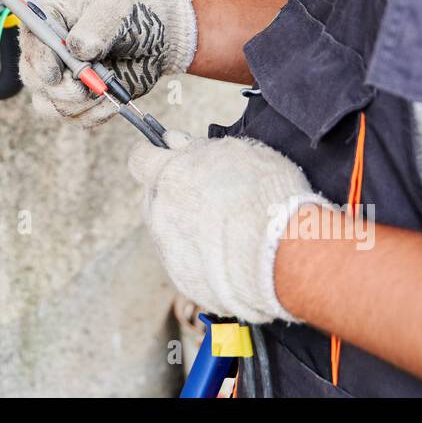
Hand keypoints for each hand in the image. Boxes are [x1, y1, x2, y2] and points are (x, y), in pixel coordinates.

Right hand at [18, 0, 196, 125]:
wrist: (160, 33)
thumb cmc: (133, 10)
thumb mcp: (117, 8)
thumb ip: (97, 26)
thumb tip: (80, 50)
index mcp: (50, 18)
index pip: (31, 40)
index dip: (38, 59)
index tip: (54, 74)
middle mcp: (48, 51)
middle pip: (33, 79)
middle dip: (60, 88)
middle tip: (84, 87)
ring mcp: (62, 79)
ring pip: (49, 106)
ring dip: (78, 104)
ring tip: (106, 90)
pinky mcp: (81, 100)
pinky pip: (75, 119)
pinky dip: (94, 115)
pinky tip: (113, 102)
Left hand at [127, 131, 327, 323]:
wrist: (282, 253)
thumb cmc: (265, 196)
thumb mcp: (235, 152)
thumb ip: (197, 148)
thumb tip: (174, 142)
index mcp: (167, 175)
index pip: (139, 158)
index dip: (152, 156)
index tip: (166, 157)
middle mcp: (159, 213)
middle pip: (153, 197)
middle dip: (172, 193)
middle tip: (206, 195)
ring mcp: (168, 249)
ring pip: (167, 232)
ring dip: (187, 227)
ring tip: (226, 229)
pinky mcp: (184, 280)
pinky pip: (186, 262)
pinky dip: (201, 257)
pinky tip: (231, 254)